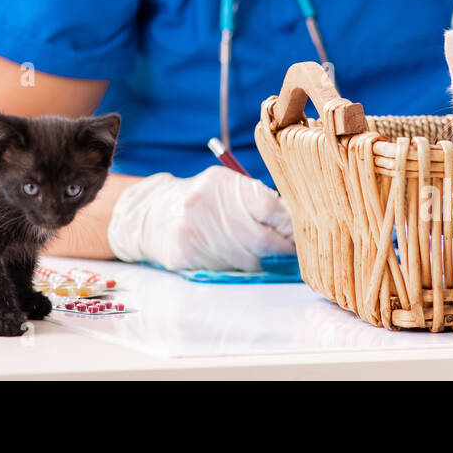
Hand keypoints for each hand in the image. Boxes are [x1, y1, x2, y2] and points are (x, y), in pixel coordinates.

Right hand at [106, 165, 294, 271]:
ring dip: (263, 262)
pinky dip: (239, 267)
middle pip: (262, 239)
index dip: (288, 223)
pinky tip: (236, 258)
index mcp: (219, 182)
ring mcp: (192, 232)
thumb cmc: (202, 200)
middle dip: (283, 249)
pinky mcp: (184, 256)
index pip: (268, 206)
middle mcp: (203, 204)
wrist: (153, 214)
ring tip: (265, 255)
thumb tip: (296, 224)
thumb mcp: (225, 187)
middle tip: (293, 252)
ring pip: (248, 260)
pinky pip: (227, 269)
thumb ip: (256, 199)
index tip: (300, 232)